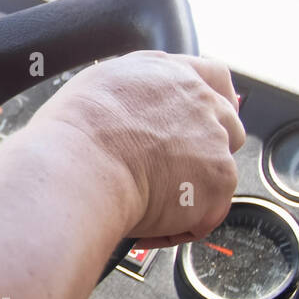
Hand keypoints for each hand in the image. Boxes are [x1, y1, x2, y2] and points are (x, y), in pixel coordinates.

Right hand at [30, 51, 244, 247]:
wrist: (79, 164)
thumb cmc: (72, 132)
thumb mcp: (96, 87)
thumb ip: (130, 94)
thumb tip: (125, 113)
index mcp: (169, 74)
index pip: (212, 76)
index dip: (213, 98)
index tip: (207, 115)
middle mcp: (198, 101)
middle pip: (226, 125)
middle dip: (205, 151)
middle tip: (169, 173)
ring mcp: (214, 140)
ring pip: (215, 172)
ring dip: (188, 190)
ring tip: (143, 205)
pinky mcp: (218, 181)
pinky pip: (206, 211)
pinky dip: (179, 225)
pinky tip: (145, 224)